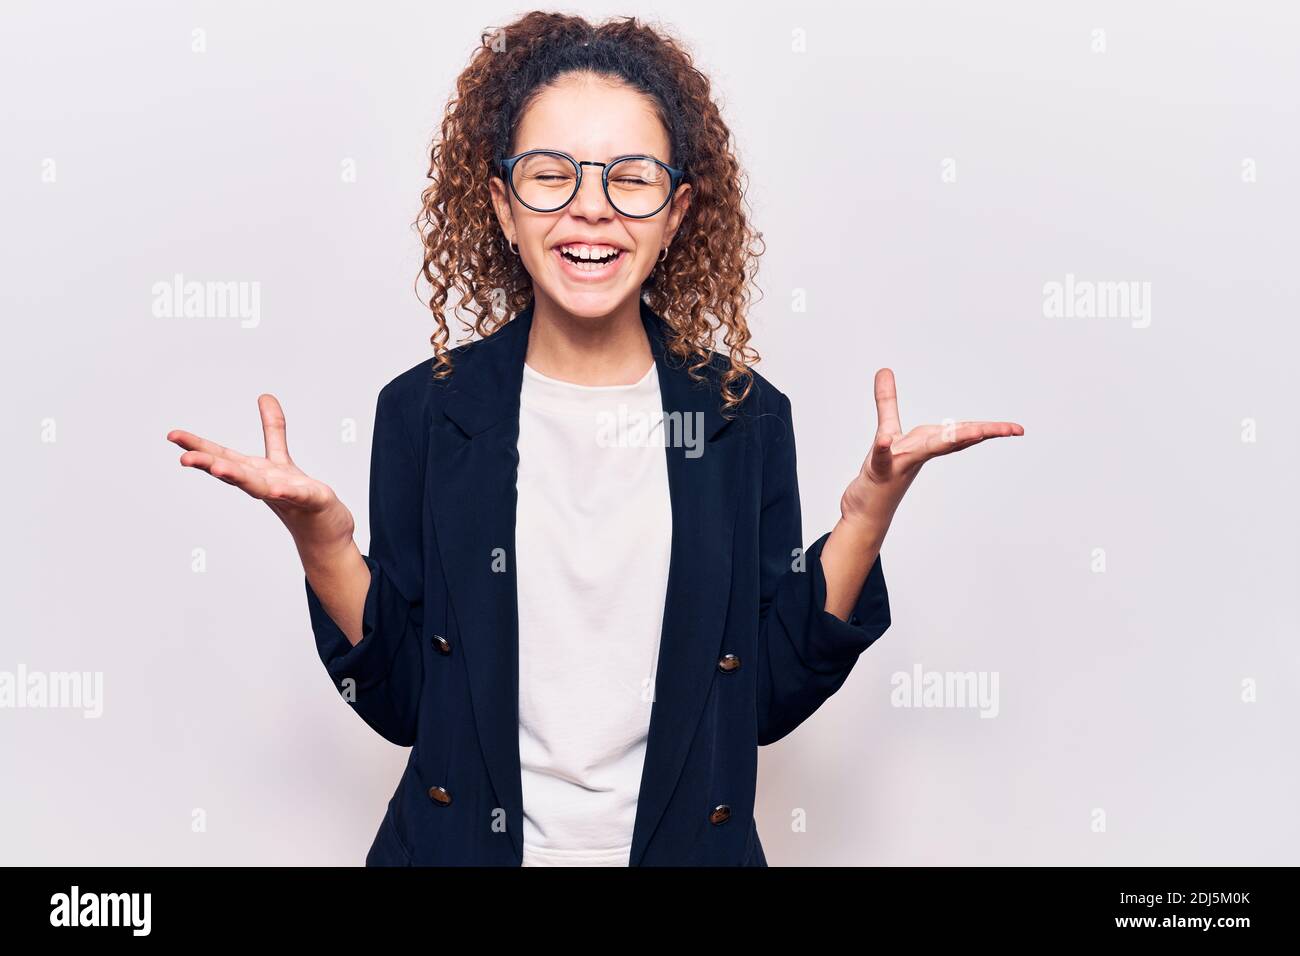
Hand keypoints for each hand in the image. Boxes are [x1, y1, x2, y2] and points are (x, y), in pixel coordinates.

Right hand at [167, 394, 353, 548]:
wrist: (321, 524)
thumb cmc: (295, 493)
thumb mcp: (280, 457)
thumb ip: (273, 428)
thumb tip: (265, 395)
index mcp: (252, 472)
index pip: (221, 457)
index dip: (197, 446)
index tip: (172, 435)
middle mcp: (262, 484)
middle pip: (233, 473)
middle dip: (209, 464)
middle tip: (184, 458)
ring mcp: (284, 494)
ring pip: (257, 486)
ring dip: (237, 477)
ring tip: (218, 469)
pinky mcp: (310, 500)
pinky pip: (298, 495)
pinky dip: (286, 491)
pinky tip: (277, 488)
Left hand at [839, 368, 1023, 527]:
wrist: (866, 512)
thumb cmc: (882, 474)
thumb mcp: (886, 430)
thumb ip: (886, 400)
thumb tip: (884, 369)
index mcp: (927, 441)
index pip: (962, 432)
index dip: (990, 428)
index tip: (1016, 428)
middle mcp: (919, 451)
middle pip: (954, 439)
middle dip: (982, 432)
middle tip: (1011, 430)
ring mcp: (900, 462)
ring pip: (928, 448)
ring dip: (949, 439)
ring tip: (975, 432)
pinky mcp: (877, 470)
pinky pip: (881, 458)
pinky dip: (883, 449)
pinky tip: (882, 440)